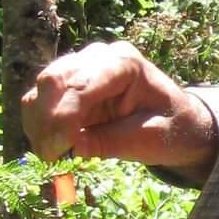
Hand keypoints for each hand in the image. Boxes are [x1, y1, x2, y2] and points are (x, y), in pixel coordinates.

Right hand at [21, 40, 218, 182]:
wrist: (179, 123)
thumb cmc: (171, 128)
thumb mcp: (150, 139)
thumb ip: (111, 142)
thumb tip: (70, 151)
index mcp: (125, 63)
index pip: (80, 84)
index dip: (62, 119)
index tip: (58, 154)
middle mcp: (99, 57)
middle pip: (53, 80)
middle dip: (46, 123)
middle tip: (52, 161)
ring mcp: (82, 68)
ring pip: (41, 90)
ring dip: (39, 127)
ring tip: (54, 159)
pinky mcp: (70, 86)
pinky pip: (41, 102)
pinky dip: (39, 127)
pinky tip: (54, 149)